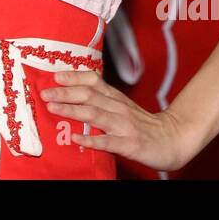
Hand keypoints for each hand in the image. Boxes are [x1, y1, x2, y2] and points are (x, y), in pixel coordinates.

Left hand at [40, 70, 199, 171]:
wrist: (174, 139)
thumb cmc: (143, 124)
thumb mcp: (122, 106)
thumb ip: (102, 100)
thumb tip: (74, 94)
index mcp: (116, 98)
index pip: (93, 81)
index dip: (74, 76)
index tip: (55, 76)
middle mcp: (118, 108)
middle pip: (89, 95)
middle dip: (65, 93)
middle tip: (45, 93)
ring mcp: (124, 126)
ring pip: (95, 114)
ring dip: (72, 110)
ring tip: (53, 108)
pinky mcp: (129, 144)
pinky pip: (108, 141)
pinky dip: (91, 139)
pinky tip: (77, 138)